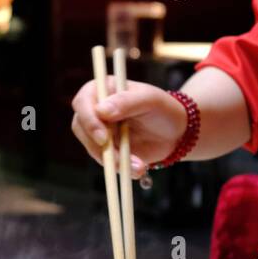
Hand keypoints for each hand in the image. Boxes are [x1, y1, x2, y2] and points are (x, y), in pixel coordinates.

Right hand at [71, 77, 186, 177]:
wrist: (176, 133)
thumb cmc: (163, 109)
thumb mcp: (150, 100)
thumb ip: (126, 102)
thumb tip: (101, 110)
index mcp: (104, 89)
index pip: (83, 102)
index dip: (88, 120)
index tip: (102, 136)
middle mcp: (96, 109)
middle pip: (81, 128)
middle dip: (98, 146)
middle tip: (118, 158)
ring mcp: (99, 131)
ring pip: (92, 148)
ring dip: (113, 160)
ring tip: (139, 166)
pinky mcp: (106, 149)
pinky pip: (105, 161)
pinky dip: (120, 167)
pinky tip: (138, 169)